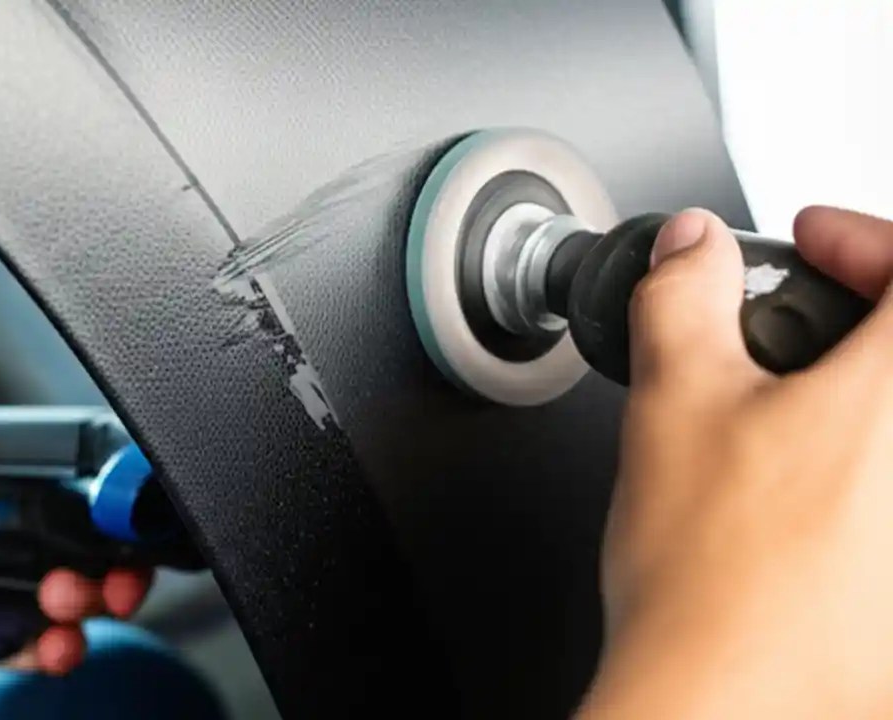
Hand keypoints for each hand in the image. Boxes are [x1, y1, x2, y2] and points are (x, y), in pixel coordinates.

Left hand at [0, 419, 152, 715]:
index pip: (31, 480)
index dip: (81, 490)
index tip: (111, 501)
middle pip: (64, 539)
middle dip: (104, 552)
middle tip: (111, 569)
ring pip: (61, 593)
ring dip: (89, 598)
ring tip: (69, 606)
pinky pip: (32, 646)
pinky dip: (58, 648)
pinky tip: (54, 648)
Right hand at [577, 207, 892, 718]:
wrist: (726, 706)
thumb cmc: (715, 578)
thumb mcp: (672, 400)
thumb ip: (683, 297)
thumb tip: (690, 247)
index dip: (863, 240)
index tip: (814, 248)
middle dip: (869, 312)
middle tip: (808, 322)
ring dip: (863, 394)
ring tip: (797, 410)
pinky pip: (888, 498)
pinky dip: (863, 468)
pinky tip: (811, 494)